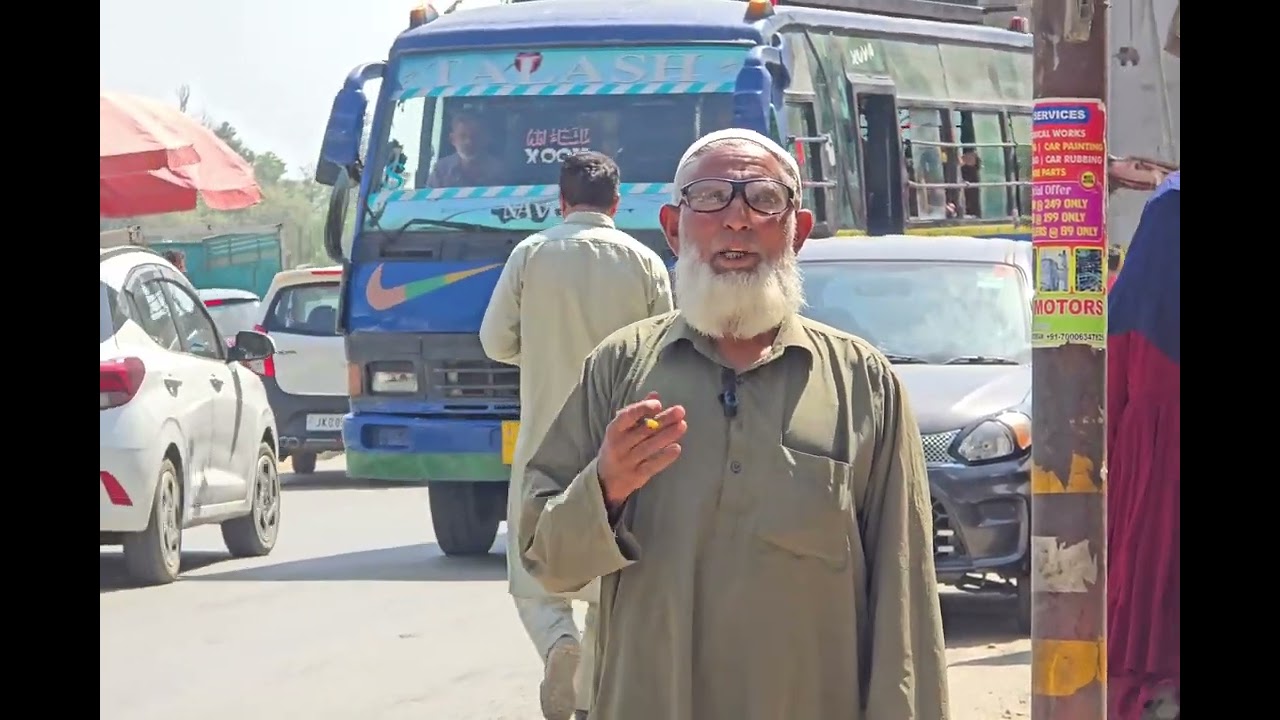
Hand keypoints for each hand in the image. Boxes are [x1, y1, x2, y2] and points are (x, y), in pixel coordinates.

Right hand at [597, 392, 686, 508]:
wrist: (605, 479)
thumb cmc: (618, 446)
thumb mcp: (621, 429)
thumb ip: (638, 412)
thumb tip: (655, 394)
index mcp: (614, 430)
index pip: (626, 417)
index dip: (642, 409)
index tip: (658, 404)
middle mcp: (618, 445)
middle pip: (643, 431)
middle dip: (663, 420)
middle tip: (680, 411)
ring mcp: (627, 462)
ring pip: (649, 447)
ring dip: (667, 436)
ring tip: (683, 425)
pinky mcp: (637, 476)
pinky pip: (652, 466)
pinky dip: (664, 457)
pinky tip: (677, 448)